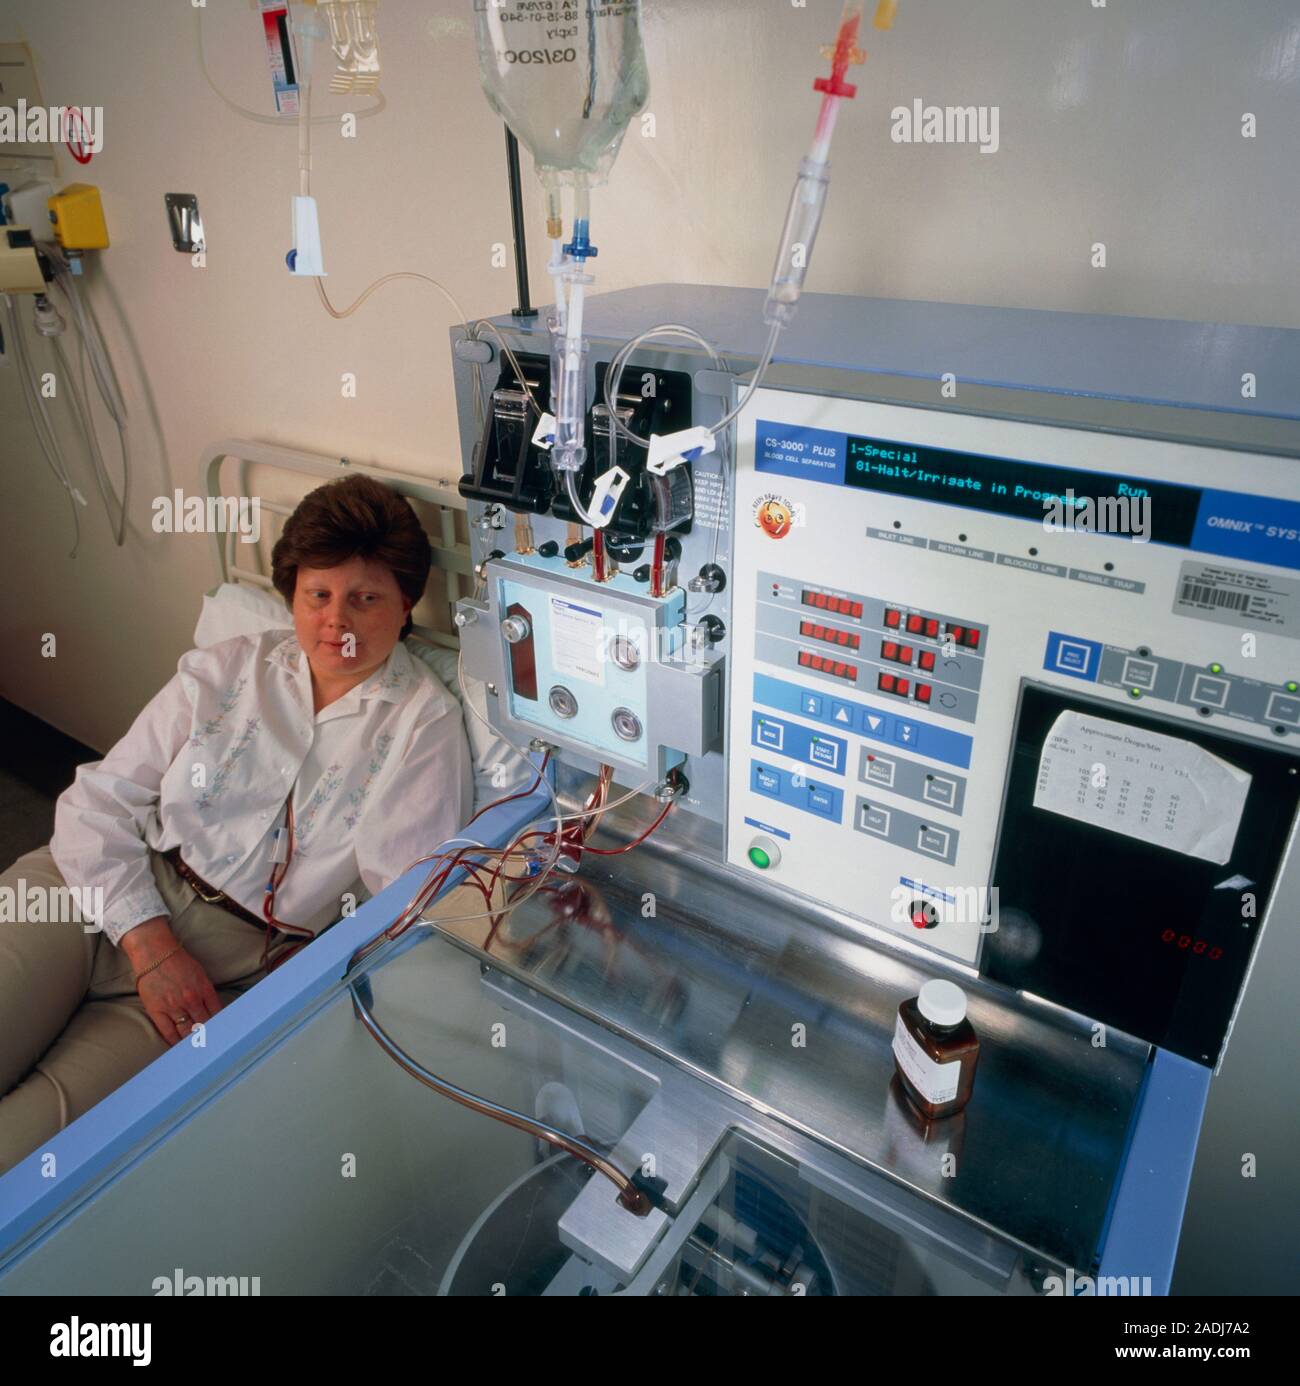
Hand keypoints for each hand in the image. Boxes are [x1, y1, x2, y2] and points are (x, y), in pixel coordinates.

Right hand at [121, 917, 222, 1044]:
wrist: (154, 952)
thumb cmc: (178, 962)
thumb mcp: (200, 974)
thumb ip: (207, 993)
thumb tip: (215, 1011)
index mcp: (204, 989)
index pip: (218, 1014)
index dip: (221, 1027)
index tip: (224, 1036)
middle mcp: (191, 999)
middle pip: (204, 1025)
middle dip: (209, 1037)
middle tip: (214, 1049)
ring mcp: (174, 1006)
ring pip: (187, 1031)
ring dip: (193, 1042)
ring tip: (198, 1051)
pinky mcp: (157, 1010)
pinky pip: (168, 1032)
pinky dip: (175, 1042)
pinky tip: (180, 1048)